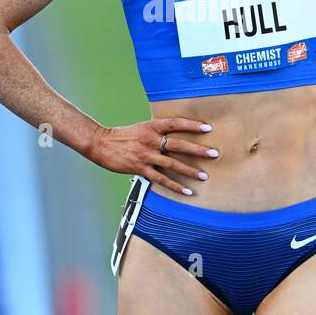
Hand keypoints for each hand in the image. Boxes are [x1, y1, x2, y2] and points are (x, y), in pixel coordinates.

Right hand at [90, 117, 218, 195]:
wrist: (100, 143)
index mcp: (151, 126)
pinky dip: (175, 186)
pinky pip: (161, 179)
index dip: (192, 125)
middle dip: (198, 150)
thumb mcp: (141, 128)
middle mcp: (150, 140)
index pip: (175, 123)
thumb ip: (157, 132)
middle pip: (178, 144)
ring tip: (204, 176)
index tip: (208, 129)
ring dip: (190, 170)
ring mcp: (145, 155)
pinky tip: (186, 191)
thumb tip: (175, 135)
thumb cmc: (122, 135)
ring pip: (172, 163)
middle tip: (214, 154)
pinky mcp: (140, 169)